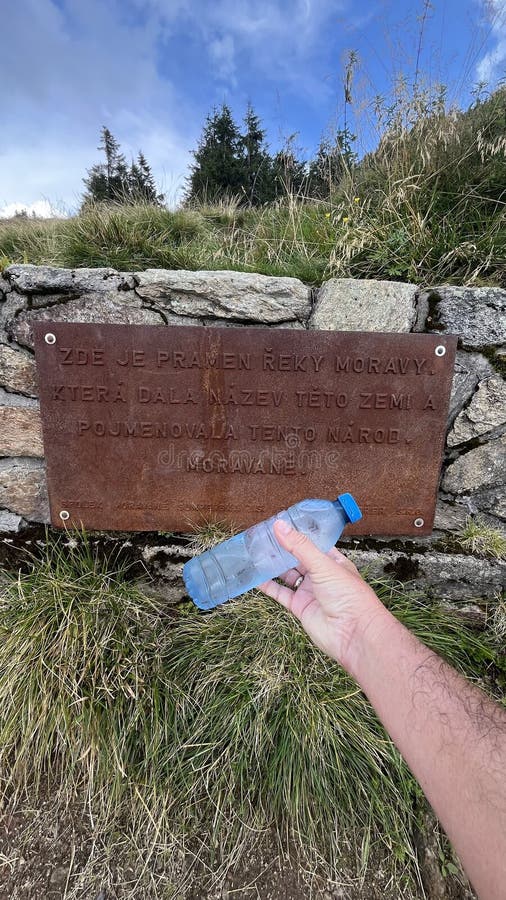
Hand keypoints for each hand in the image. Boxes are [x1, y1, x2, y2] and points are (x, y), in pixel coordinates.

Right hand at [259, 519, 385, 667]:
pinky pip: (281, 593)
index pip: (313, 544)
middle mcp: (321, 576)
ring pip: (288, 575)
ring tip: (256, 553)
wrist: (353, 634)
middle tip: (263, 537)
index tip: (279, 524)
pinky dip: (269, 586)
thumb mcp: (323, 565)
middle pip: (297, 559)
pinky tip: (256, 577)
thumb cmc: (349, 597)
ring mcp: (310, 592)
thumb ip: (300, 546)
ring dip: (274, 566)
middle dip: (282, 549)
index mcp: (333, 562)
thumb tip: (280, 526)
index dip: (297, 535)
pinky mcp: (300, 607)